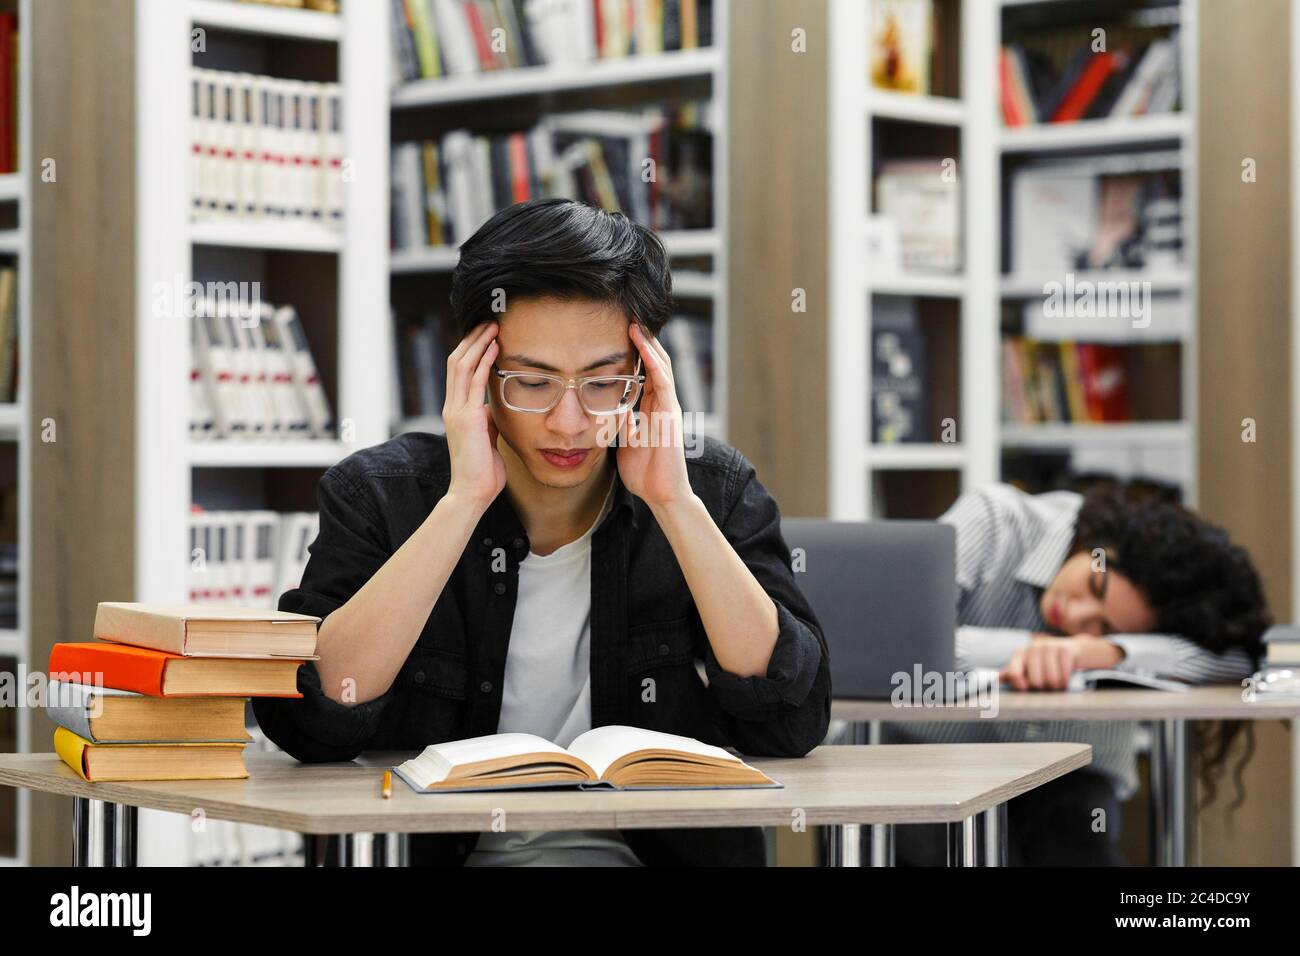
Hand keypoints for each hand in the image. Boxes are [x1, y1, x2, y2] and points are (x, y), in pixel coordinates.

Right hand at [443, 322, 505, 509]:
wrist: (472, 493)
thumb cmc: (483, 471)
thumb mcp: (487, 437)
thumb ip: (488, 419)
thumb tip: (494, 406)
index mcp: (456, 410)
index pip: (458, 371)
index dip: (470, 350)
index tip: (485, 334)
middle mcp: (452, 406)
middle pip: (456, 361)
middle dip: (472, 339)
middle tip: (488, 321)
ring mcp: (456, 411)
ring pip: (462, 365)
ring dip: (478, 343)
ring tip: (493, 326)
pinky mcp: (466, 417)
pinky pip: (474, 382)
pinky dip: (484, 361)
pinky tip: (495, 348)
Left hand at [616, 323, 692, 508]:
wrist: (661, 493)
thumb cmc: (644, 473)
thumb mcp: (623, 442)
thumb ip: (618, 425)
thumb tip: (604, 415)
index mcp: (651, 409)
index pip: (643, 373)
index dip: (633, 353)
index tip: (618, 335)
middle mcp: (662, 403)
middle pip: (654, 363)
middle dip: (642, 341)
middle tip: (627, 318)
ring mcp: (668, 406)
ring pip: (660, 364)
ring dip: (647, 342)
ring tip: (634, 322)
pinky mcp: (671, 412)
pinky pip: (662, 379)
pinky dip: (652, 359)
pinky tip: (642, 343)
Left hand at [999, 634, 1124, 690]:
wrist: (1078, 651)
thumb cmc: (1051, 664)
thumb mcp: (1031, 667)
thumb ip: (1014, 673)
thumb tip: (995, 679)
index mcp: (1021, 653)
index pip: (1013, 674)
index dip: (1022, 687)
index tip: (1030, 689)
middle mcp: (1033, 647)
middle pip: (1035, 681)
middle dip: (1044, 687)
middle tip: (1049, 682)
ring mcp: (1050, 646)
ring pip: (1051, 680)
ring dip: (1058, 685)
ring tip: (1059, 680)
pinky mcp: (1066, 649)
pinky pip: (1064, 675)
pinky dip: (1067, 680)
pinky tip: (1068, 675)